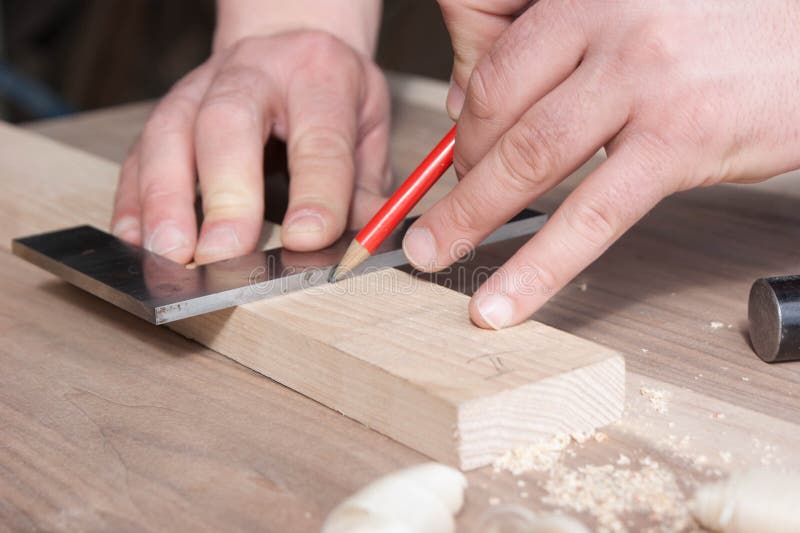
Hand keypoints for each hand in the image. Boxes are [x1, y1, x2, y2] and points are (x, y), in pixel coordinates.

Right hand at [111, 29, 389, 264]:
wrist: (288, 42)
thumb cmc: (330, 95)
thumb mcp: (367, 128)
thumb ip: (366, 187)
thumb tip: (367, 243)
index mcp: (319, 77)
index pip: (320, 139)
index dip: (316, 191)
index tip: (307, 239)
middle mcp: (254, 74)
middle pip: (229, 125)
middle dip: (225, 194)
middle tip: (223, 252)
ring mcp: (200, 88)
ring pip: (170, 134)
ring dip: (165, 200)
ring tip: (170, 253)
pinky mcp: (166, 112)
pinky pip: (139, 153)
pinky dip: (133, 199)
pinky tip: (136, 239)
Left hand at [405, 0, 799, 327]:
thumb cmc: (728, 29)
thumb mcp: (638, 14)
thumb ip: (565, 54)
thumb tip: (487, 107)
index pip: (496, 61)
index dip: (466, 118)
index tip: (460, 152)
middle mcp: (612, 26)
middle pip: (498, 106)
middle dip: (459, 172)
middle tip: (440, 214)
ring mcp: (645, 82)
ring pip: (531, 159)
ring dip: (471, 217)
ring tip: (433, 254)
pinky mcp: (680, 140)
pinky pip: (591, 216)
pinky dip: (540, 267)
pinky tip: (505, 300)